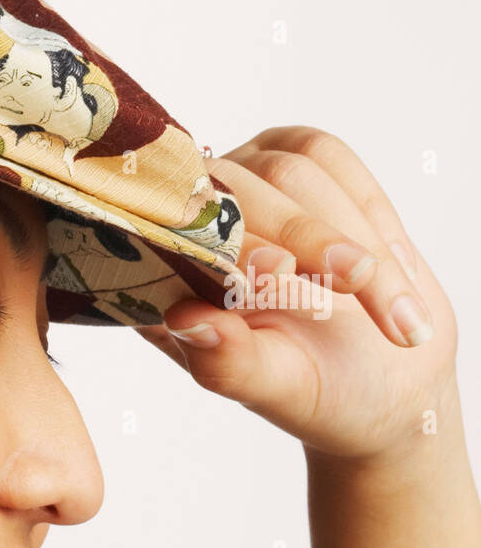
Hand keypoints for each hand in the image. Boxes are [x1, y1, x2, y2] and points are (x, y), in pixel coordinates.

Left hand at [137, 126, 458, 468]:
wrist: (386, 382)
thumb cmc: (318, 393)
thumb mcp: (272, 388)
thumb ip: (226, 361)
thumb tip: (182, 320)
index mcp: (160, 281)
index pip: (178, 236)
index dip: (228, 246)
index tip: (281, 275)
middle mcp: (193, 225)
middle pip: (235, 189)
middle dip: (304, 236)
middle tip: (358, 279)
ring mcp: (243, 187)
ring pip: (290, 167)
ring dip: (348, 231)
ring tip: (385, 295)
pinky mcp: (295, 166)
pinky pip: (329, 154)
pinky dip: (367, 207)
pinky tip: (388, 265)